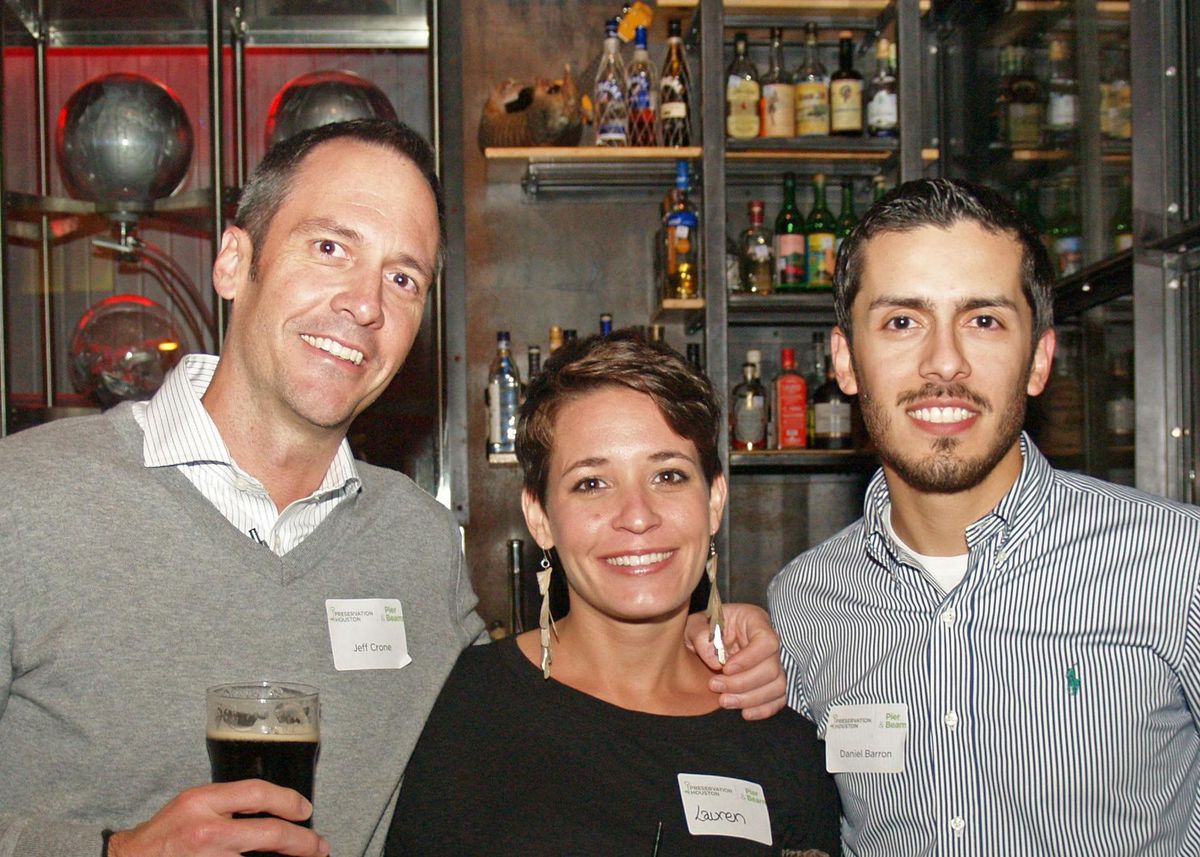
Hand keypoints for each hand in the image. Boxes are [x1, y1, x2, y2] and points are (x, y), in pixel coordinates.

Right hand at [107, 780, 329, 856]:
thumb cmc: (163, 835)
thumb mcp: (193, 805)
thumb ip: (229, 804)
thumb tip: (273, 810)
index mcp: (202, 802)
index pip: (257, 793)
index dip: (288, 800)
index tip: (305, 810)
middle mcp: (206, 831)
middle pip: (270, 834)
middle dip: (302, 841)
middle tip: (319, 846)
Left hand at [685, 604, 785, 720]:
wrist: (705, 638)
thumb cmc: (703, 628)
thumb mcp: (695, 625)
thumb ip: (701, 636)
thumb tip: (715, 662)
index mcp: (754, 621)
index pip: (766, 641)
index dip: (749, 659)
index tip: (725, 668)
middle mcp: (769, 641)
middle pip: (772, 668)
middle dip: (742, 683)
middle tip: (716, 687)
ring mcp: (774, 662)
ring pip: (777, 686)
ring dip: (751, 699)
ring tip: (725, 702)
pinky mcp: (772, 681)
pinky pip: (779, 698)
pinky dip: (764, 709)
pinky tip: (744, 712)